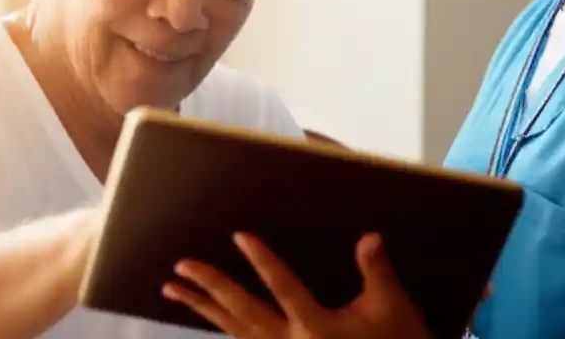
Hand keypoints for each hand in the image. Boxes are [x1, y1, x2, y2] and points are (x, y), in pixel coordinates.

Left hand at [163, 232, 431, 338]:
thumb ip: (377, 271)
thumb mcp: (392, 307)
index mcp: (318, 330)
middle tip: (182, 265)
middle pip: (244, 313)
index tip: (240, 236)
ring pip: (234, 330)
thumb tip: (370, 237)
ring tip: (172, 288)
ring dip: (202, 307)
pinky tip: (203, 311)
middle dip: (211, 287)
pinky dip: (220, 324)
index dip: (263, 262)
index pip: (284, 289)